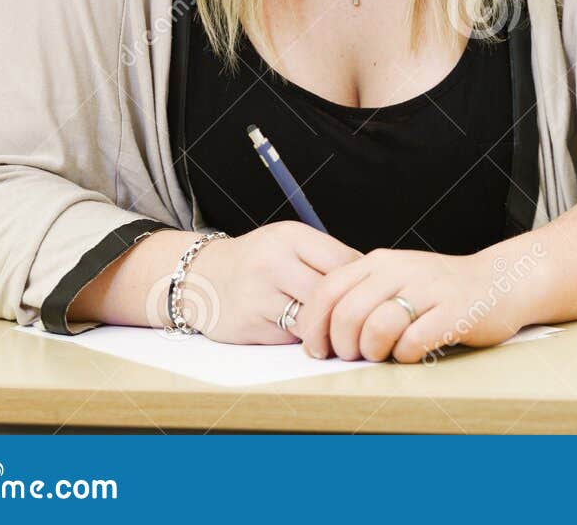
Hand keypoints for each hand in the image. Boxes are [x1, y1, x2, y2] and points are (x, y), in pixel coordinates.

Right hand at [178, 221, 360, 344]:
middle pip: (330, 295)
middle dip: (346, 310)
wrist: (203, 277)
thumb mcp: (291, 242)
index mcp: (291, 237)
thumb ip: (326, 257)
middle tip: (357, 319)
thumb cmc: (260, 260)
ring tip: (336, 329)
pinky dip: (304, 339)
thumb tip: (373, 281)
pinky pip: (291, 338)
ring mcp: (258, 296)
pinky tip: (307, 334)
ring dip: (327, 329)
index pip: (343, 263)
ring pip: (313, 321)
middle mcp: (273, 263)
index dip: (360, 283)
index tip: (366, 293)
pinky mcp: (249, 326)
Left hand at [297, 246, 546, 362]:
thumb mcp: (395, 279)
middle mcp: (401, 270)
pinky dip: (407, 355)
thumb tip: (317, 334)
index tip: (318, 349)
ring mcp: (428, 289)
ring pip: (377, 327)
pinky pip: (413, 342)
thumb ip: (359, 296)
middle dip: (343, 346)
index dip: (313, 326)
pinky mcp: (453, 313)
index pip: (327, 290)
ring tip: (385, 354)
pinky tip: (414, 351)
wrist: (500, 281)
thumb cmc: (441, 290)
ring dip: (373, 352)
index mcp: (379, 261)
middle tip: (355, 356)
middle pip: (347, 314)